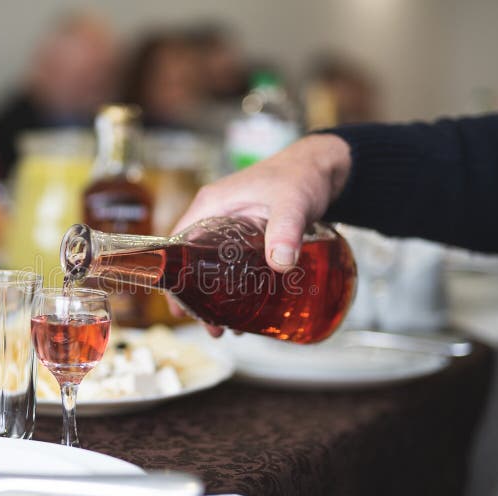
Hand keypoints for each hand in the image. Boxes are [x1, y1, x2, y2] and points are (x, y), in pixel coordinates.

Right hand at [168, 133, 351, 333]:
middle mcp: (214, 216)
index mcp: (211, 205)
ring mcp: (230, 226)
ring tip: (229, 327)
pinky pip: (231, 265)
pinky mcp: (247, 235)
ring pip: (212, 268)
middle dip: (198, 298)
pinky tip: (248, 308)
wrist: (322, 167)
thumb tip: (280, 263)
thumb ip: (286, 230)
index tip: (180, 309)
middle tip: (212, 327)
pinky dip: (234, 287)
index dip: (175, 280)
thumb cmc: (301, 174)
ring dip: (217, 297)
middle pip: (193, 263)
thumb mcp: (292, 202)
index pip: (178, 246)